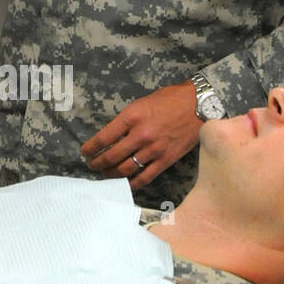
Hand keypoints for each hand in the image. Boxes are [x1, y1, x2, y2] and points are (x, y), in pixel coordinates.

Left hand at [80, 83, 202, 190]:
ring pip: (125, 169)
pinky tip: (125, 183)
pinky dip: (132, 183)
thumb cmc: (170, 100)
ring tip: (105, 173)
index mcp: (132, 116)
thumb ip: (127, 120)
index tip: (84, 152)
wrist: (198, 105)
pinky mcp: (166, 160)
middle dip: (97, 163)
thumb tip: (112, 137)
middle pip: (111, 156)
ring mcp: (154, 149)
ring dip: (111, 173)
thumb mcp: (141, 103)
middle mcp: (141, 134)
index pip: (104, 137)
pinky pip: (145, 177)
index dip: (90, 148)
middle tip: (91, 165)